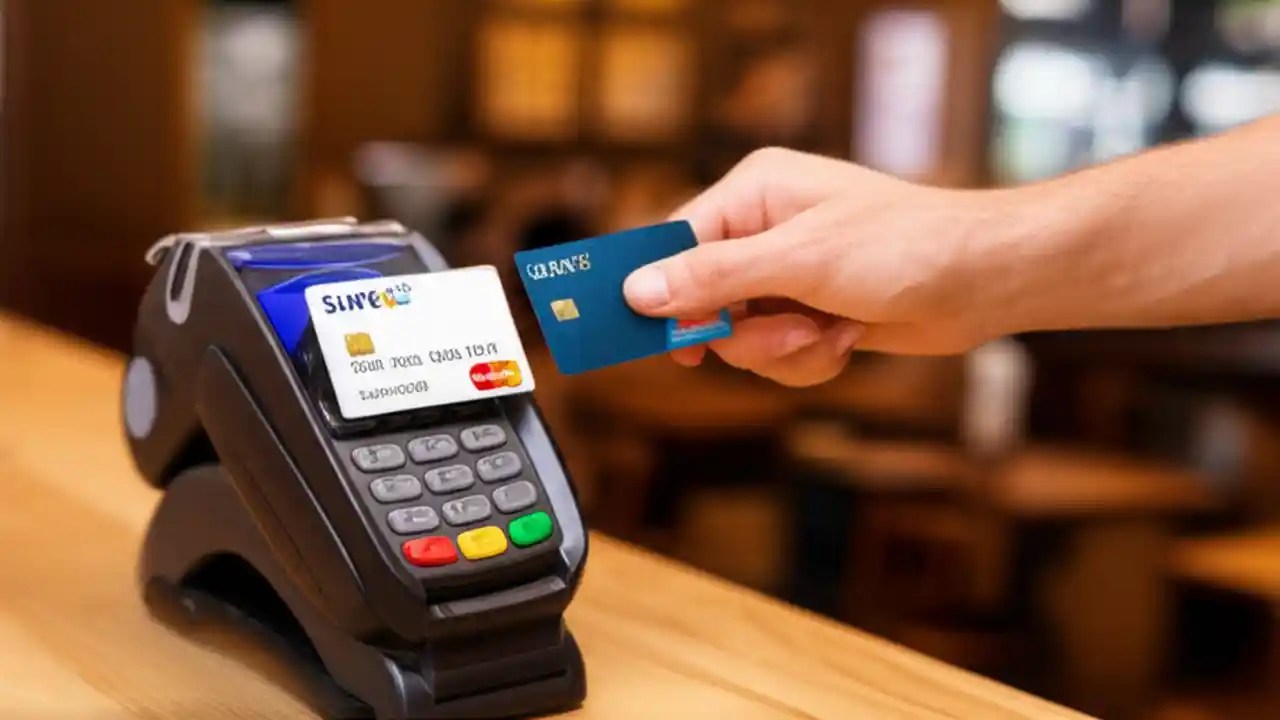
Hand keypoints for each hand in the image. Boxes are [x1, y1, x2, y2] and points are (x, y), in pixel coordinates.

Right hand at [622, 148, 1000, 386]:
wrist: (984, 279)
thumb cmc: (904, 247)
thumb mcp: (801, 260)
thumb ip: (715, 276)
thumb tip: (641, 290)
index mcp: (753, 193)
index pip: (675, 244)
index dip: (662, 293)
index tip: (651, 337)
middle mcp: (763, 230)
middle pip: (703, 301)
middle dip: (744, 333)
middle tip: (787, 334)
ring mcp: (787, 275)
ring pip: (739, 339)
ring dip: (781, 351)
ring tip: (829, 332)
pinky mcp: (809, 312)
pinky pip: (775, 355)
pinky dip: (807, 359)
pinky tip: (846, 339)